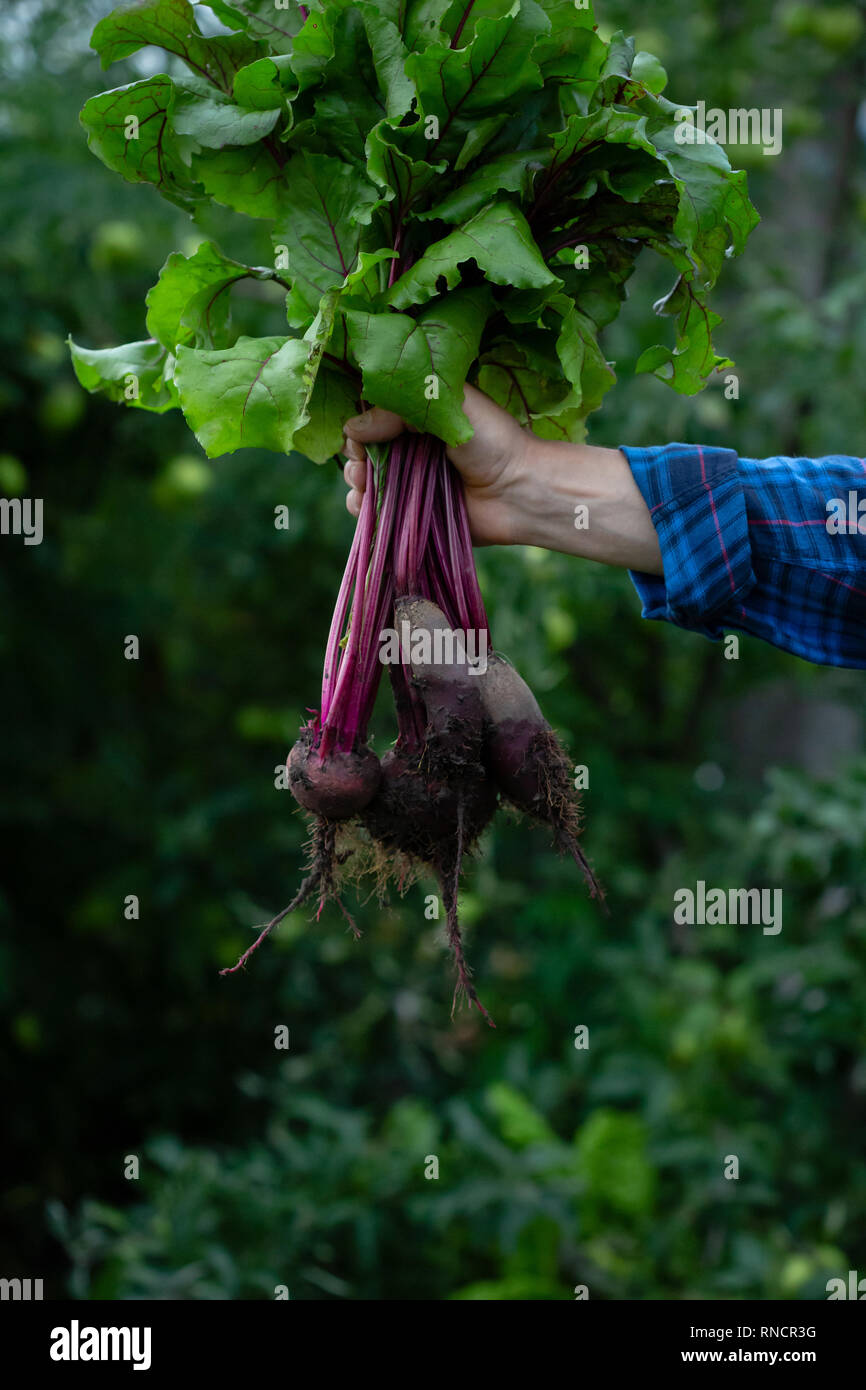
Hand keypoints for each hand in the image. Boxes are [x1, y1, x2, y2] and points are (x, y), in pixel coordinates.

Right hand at [342, 383, 533, 545]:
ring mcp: (411, 481)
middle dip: (355, 457)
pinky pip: (374, 512)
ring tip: (365, 486)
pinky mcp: (413, 513)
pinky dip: (362, 508)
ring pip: (364, 480)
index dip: (361, 426)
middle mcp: (412, 447)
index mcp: (420, 416)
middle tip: (362, 467)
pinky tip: (365, 505)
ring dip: (355, 482)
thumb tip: (352, 428)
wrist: (520, 491)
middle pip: (363, 449)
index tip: (361, 438)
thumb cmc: (493, 440)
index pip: (373, 416)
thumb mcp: (449, 405)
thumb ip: (399, 409)